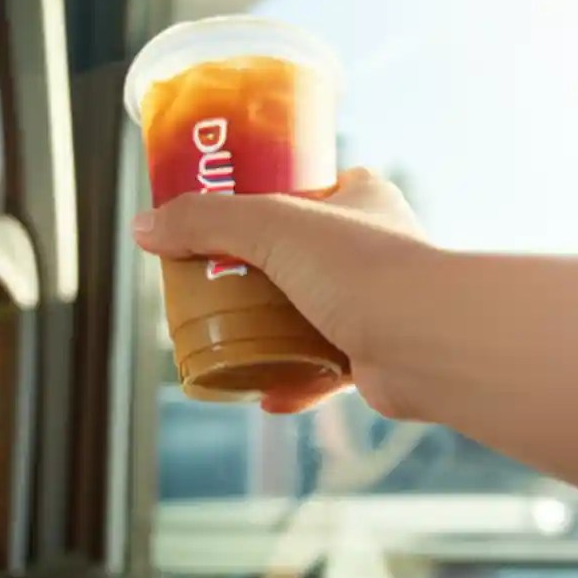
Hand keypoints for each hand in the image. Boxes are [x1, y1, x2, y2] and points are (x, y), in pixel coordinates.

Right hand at [132, 168, 431, 415]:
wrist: (431, 344)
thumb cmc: (367, 270)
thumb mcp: (272, 226)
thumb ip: (206, 220)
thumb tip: (146, 228)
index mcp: (361, 198)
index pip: (303, 185)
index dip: (260, 198)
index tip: (219, 217)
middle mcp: (373, 246)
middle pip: (296, 255)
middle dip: (252, 272)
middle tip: (207, 283)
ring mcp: (376, 302)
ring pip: (308, 312)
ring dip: (269, 328)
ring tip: (225, 338)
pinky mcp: (376, 356)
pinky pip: (323, 367)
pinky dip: (293, 379)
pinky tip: (265, 392)